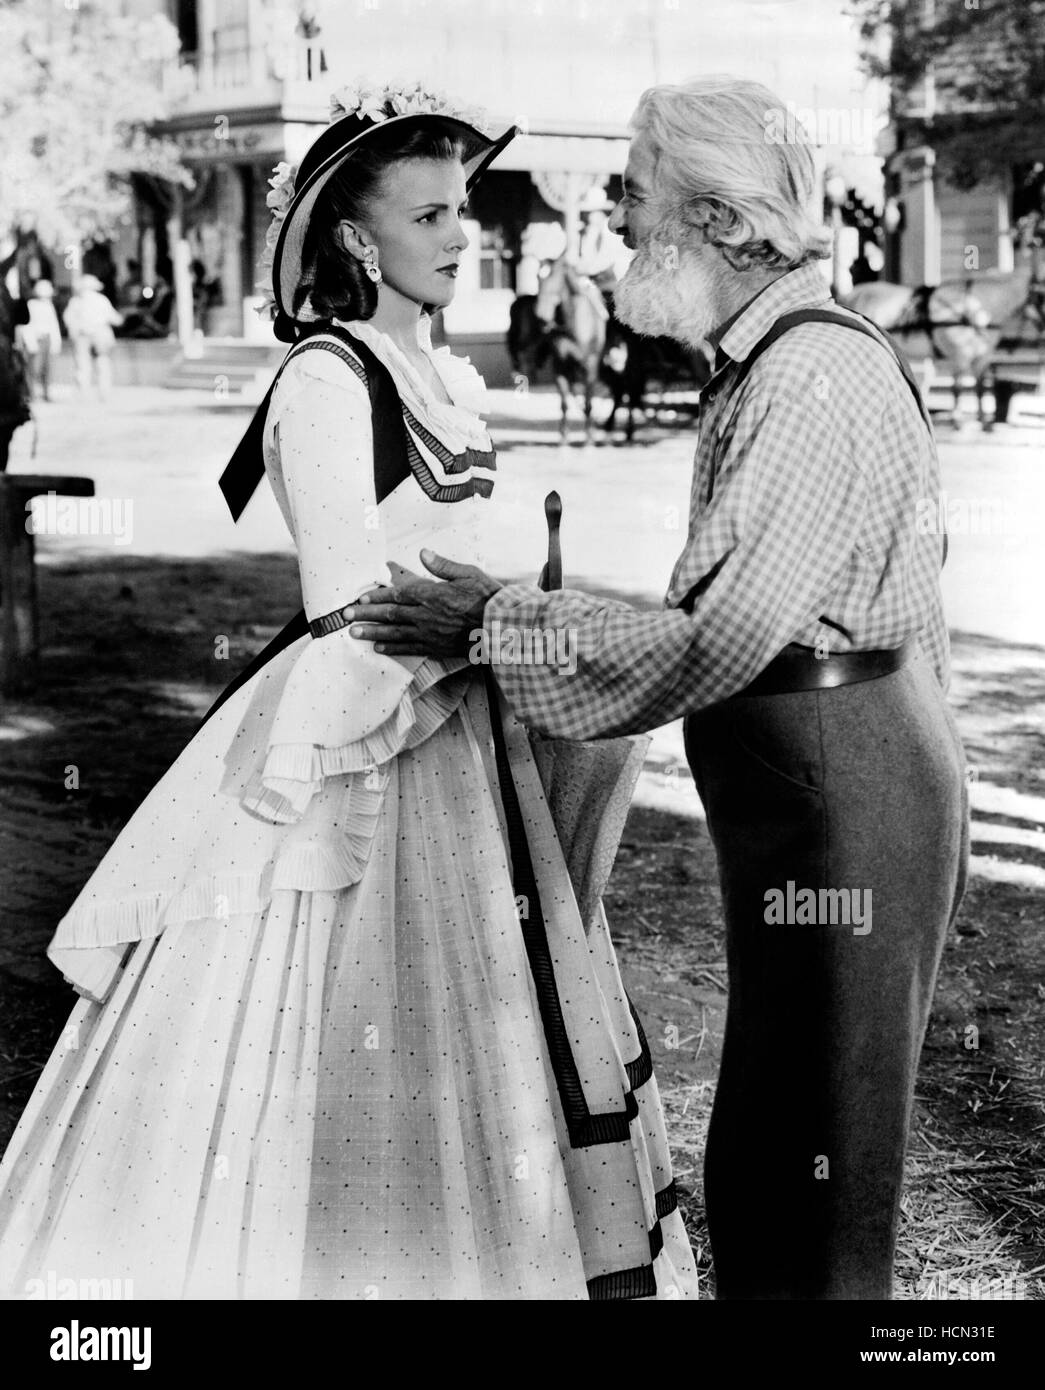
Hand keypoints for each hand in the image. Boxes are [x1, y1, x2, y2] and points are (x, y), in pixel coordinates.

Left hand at [342, 550, 502, 656]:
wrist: (504, 628)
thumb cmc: (489, 598)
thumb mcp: (469, 573)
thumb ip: (443, 565)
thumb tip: (423, 553)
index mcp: (432, 594)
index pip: (397, 594)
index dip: (376, 596)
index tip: (360, 597)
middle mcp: (426, 615)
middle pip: (390, 614)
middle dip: (366, 614)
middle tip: (345, 616)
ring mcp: (430, 633)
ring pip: (395, 633)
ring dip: (372, 632)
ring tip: (354, 633)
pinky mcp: (437, 647)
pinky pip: (410, 648)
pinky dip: (392, 648)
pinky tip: (379, 648)